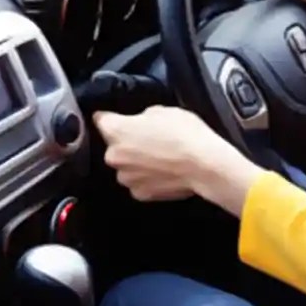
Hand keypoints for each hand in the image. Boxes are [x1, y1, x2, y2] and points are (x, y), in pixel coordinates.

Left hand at [92, 106, 262, 215]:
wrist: (204, 166)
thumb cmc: (186, 135)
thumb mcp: (164, 111)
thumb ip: (144, 116)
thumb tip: (143, 122)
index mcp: (116, 130)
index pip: (102, 120)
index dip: (109, 117)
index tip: (112, 117)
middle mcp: (114, 156)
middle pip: (114, 146)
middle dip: (128, 142)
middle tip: (151, 138)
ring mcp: (126, 177)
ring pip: (127, 166)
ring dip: (138, 161)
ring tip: (162, 156)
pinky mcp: (140, 194)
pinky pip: (139, 182)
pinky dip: (148, 177)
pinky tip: (165, 170)